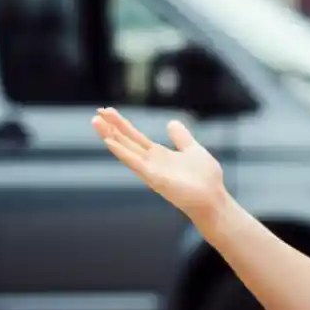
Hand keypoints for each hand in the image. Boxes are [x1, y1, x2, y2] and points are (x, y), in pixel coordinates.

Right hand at [91, 107, 228, 224]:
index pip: (135, 137)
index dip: (122, 125)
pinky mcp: (155, 179)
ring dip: (110, 137)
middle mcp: (151, 163)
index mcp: (159, 155)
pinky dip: (122, 152)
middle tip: (96, 114)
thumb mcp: (193, 149)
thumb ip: (181, 138)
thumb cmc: (205, 179)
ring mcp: (151, 171)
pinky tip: (110, 141)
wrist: (213, 198)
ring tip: (96, 123)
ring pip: (126, 150)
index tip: (108, 111)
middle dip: (112, 128)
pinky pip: (135, 163)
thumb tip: (172, 123)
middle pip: (126, 142)